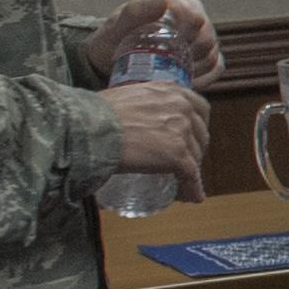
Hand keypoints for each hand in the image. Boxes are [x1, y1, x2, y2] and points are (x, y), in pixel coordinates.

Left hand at [88, 0, 221, 83]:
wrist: (110, 60)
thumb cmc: (113, 40)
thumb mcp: (117, 26)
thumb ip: (136, 11)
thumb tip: (163, 2)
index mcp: (174, 0)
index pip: (194, 14)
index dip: (184, 32)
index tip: (165, 47)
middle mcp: (192, 14)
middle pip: (207, 35)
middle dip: (189, 53)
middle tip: (166, 65)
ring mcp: (201, 35)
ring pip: (213, 52)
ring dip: (195, 66)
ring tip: (172, 74)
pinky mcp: (206, 55)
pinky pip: (217, 66)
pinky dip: (204, 76)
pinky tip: (184, 81)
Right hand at [104, 79, 209, 201]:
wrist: (88, 128)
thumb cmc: (96, 114)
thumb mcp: (128, 97)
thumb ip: (143, 105)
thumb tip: (135, 119)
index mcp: (171, 91)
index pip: (199, 109)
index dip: (198, 126)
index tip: (191, 138)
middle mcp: (182, 107)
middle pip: (200, 134)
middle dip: (194, 149)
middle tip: (182, 163)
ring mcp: (182, 131)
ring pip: (195, 157)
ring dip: (191, 171)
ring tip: (180, 183)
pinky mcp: (177, 155)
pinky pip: (191, 176)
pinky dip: (192, 189)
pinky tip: (190, 197)